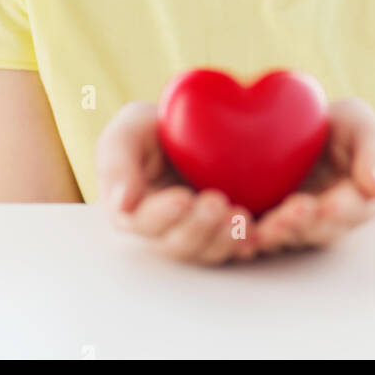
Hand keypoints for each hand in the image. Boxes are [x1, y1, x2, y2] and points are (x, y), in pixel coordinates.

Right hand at [94, 100, 258, 265]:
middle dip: (198, 227)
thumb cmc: (154, 126)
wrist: (197, 122)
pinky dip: (248, 244)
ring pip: (207, 252)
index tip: (183, 198)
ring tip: (241, 217)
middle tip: (216, 203)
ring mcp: (197, 233)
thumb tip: (122, 205)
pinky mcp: (227, 232)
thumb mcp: (129, 129)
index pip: (142, 222)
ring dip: (224, 240)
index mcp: (133, 208)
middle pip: (177, 244)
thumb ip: (117, 161)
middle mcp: (164, 229)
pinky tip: (257, 235)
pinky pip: (237, 248)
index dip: (163, 215)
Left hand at [250, 97, 374, 256]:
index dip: (341, 211)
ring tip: (266, 227)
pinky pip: (257, 236)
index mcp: (359, 201)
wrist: (296, 121)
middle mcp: (328, 222)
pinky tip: (240, 232)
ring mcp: (296, 225)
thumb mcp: (362, 124)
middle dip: (305, 225)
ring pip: (289, 239)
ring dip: (278, 235)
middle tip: (292, 213)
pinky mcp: (264, 222)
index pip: (355, 211)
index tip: (328, 205)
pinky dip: (248, 237)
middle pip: (319, 231)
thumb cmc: (338, 125)